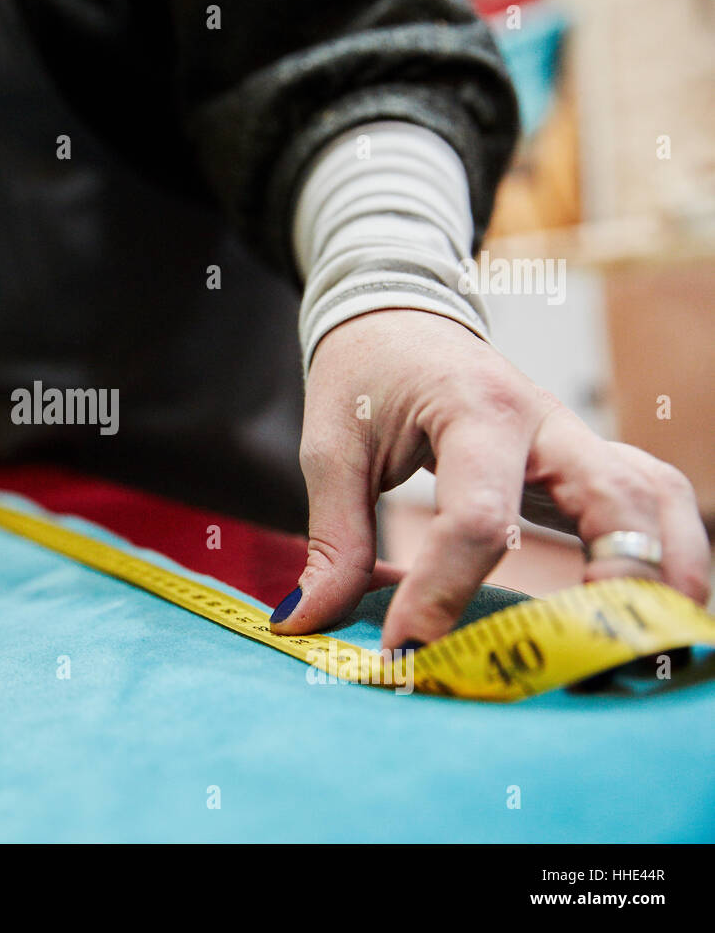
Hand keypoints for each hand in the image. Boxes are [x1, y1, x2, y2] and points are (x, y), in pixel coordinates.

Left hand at [271, 309, 709, 648]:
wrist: (397, 316)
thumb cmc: (364, 377)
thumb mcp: (332, 448)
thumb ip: (333, 540)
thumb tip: (304, 622)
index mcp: (474, 411)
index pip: (476, 518)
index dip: (441, 594)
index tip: (405, 651)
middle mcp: (545, 422)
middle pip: (615, 497)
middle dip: (615, 578)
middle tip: (591, 655)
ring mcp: (574, 437)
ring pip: (655, 493)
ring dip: (666, 565)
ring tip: (655, 643)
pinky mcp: (582, 457)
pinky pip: (648, 497)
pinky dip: (664, 547)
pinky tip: (651, 605)